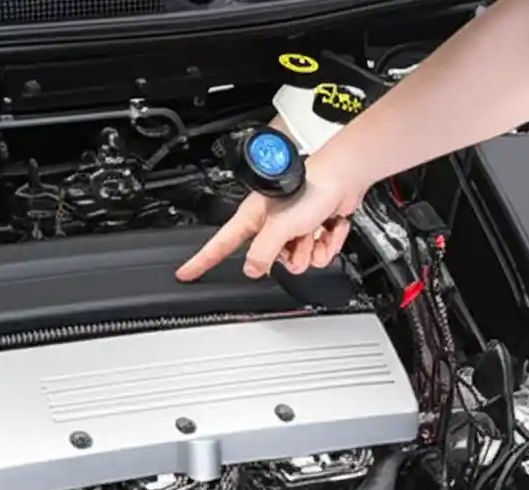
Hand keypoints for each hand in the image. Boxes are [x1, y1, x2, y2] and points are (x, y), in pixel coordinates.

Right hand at [176, 160, 365, 281]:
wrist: (343, 178)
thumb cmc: (311, 187)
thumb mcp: (279, 225)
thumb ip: (262, 251)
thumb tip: (252, 269)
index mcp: (252, 219)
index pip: (220, 245)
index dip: (201, 261)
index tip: (184, 273)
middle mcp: (270, 224)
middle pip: (268, 260)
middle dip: (287, 255)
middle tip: (295, 238)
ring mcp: (291, 228)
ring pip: (296, 260)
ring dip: (310, 250)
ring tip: (314, 230)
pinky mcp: (312, 229)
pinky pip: (317, 254)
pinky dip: (326, 244)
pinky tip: (328, 229)